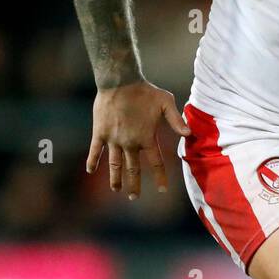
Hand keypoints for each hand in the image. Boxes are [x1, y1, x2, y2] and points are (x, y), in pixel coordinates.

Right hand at [86, 81, 190, 198]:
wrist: (120, 81)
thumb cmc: (145, 91)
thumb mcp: (166, 103)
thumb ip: (176, 120)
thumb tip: (189, 134)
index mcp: (147, 138)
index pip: (156, 163)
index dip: (159, 177)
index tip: (161, 190)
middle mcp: (130, 143)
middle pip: (133, 169)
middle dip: (134, 184)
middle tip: (134, 197)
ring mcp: (113, 139)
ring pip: (114, 164)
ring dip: (115, 178)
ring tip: (116, 189)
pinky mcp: (100, 132)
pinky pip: (95, 150)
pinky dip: (92, 160)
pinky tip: (90, 170)